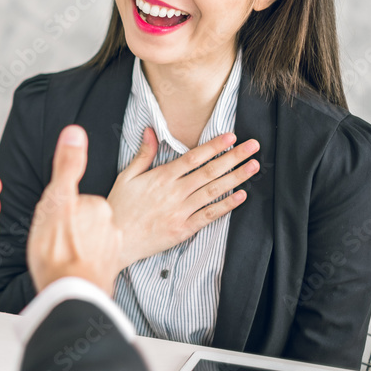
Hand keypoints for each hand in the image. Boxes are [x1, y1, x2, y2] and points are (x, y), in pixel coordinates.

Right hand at [27, 125, 122, 294]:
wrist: (68, 293)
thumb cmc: (57, 249)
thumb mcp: (57, 199)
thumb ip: (68, 166)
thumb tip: (75, 133)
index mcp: (98, 207)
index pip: (78, 201)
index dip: (62, 210)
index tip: (54, 221)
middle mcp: (110, 228)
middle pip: (84, 221)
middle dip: (71, 229)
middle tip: (54, 241)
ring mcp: (110, 252)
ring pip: (88, 243)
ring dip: (75, 249)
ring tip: (59, 258)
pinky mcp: (106, 274)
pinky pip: (91, 263)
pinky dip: (80, 266)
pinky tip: (67, 271)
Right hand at [107, 127, 258, 270]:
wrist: (116, 239)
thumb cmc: (120, 206)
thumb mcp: (126, 176)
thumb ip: (143, 154)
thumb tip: (150, 131)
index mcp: (161, 177)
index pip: (193, 157)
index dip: (214, 146)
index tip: (231, 136)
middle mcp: (175, 192)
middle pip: (209, 171)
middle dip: (233, 157)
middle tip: (253, 146)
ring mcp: (181, 211)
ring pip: (213, 191)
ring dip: (236, 178)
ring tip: (253, 166)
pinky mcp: (184, 229)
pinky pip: (209, 215)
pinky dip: (226, 206)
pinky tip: (241, 196)